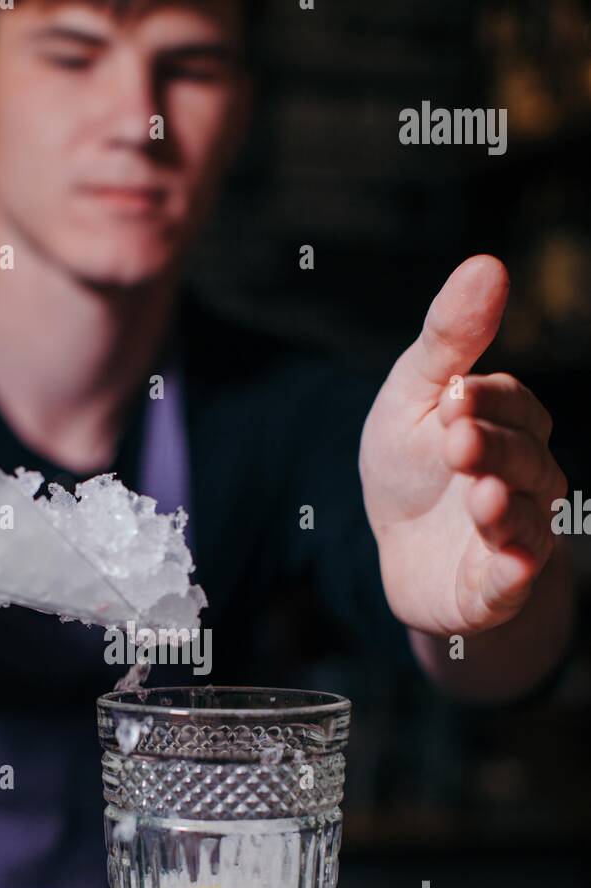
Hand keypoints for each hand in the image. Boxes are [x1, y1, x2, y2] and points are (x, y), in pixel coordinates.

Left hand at [359, 255, 567, 636]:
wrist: (399, 546)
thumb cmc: (412, 461)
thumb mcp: (414, 395)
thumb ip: (449, 340)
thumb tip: (487, 263)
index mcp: (510, 423)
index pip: (510, 404)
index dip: (486, 400)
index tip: (452, 396)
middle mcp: (527, 477)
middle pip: (523, 459)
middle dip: (493, 449)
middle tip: (456, 440)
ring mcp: (517, 533)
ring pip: (525, 518)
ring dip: (504, 508)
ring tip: (478, 496)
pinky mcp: (496, 586)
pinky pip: (514, 579)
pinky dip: (513, 570)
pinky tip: (507, 558)